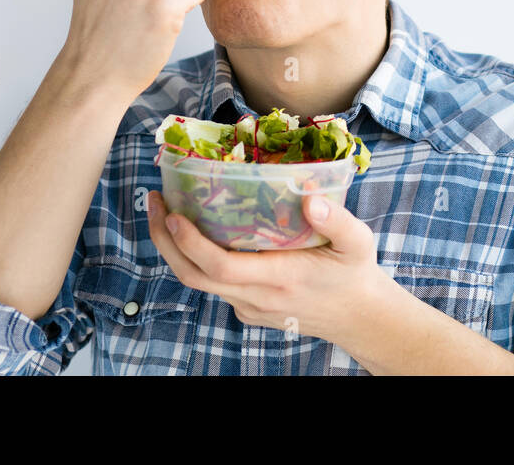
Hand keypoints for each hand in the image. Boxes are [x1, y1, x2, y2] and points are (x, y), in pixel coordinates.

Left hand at [146, 190, 393, 345]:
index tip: (173, 214)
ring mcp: (249, 307)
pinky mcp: (248, 309)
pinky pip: (213, 285)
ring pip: (199, 282)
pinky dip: (195, 259)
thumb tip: (310, 196)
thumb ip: (336, 220)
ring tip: (165, 211)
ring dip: (174, 249)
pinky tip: (196, 231)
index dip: (191, 243)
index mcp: (280, 278)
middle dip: (165, 241)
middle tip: (155, 201)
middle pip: (194, 277)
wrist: (358, 317)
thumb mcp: (358, 242)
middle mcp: (257, 297)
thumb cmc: (356, 274)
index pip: (221, 266)